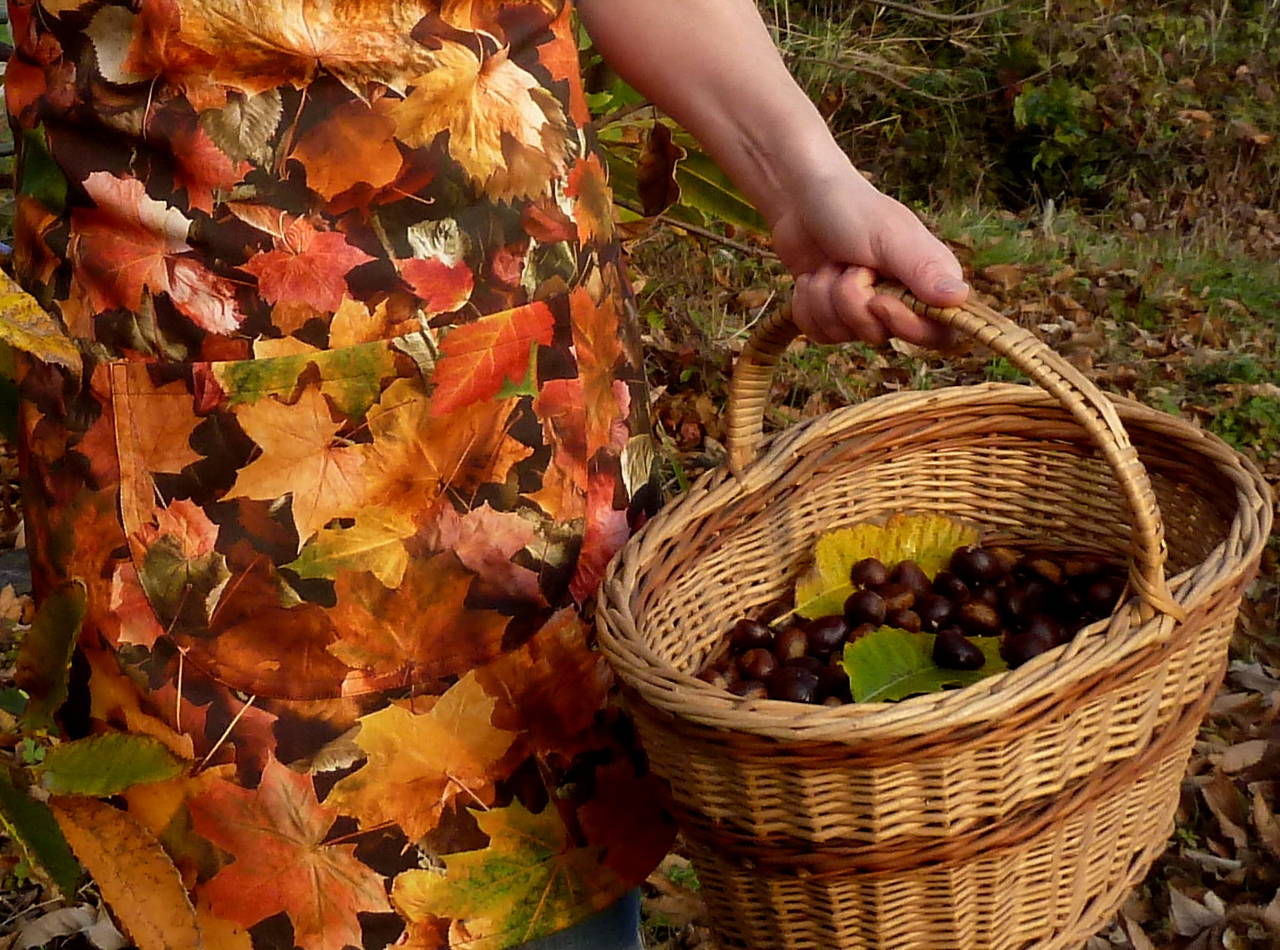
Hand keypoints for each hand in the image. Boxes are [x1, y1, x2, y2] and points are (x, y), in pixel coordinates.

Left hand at [767, 167, 969, 346]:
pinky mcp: (833, 317)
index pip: (937, 336)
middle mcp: (900, 302)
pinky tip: (811, 278)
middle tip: (848, 264)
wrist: (801, 201)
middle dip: (850, 300)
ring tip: (829, 264)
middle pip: (879, 335)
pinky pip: (819, 334)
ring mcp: (864, 312)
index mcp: (928, 283)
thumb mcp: (890, 235)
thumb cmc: (852, 209)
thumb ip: (924, 268)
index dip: (907, 328)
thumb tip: (959, 298)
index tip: (878, 301)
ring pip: (843, 336)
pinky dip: (806, 305)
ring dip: (824, 297)